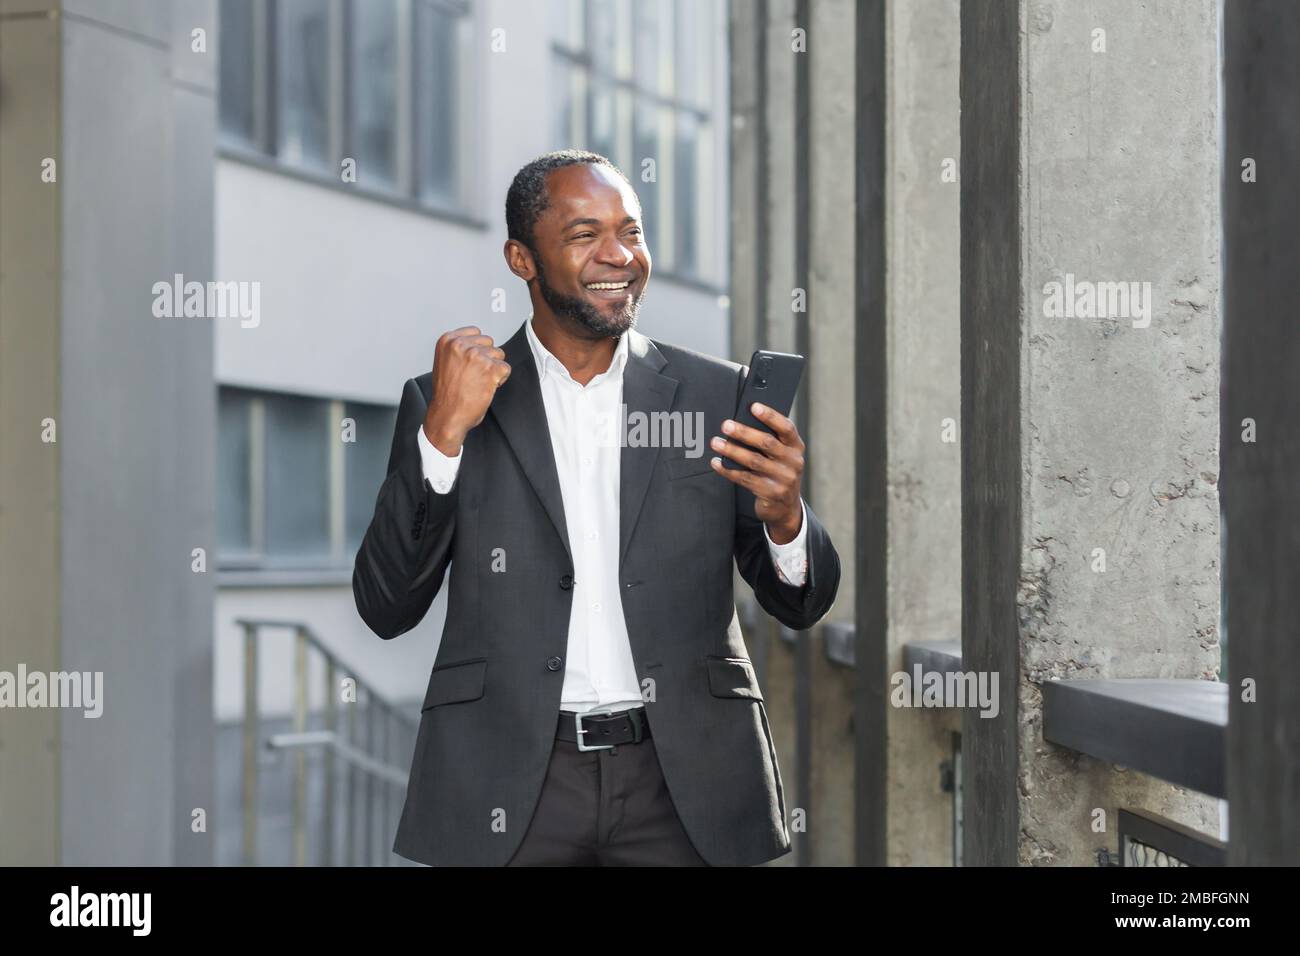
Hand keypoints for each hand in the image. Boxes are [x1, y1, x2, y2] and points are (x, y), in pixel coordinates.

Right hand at [423, 326, 510, 455]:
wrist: (447, 415)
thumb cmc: (447, 394)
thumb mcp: (444, 362)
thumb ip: (459, 350)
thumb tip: (476, 344)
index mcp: (448, 340)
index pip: (476, 333)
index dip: (477, 349)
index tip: (470, 362)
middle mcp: (461, 345)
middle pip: (489, 343)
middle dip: (486, 358)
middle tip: (473, 375)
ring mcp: (476, 356)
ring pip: (499, 355)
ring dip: (493, 369)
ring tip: (478, 382)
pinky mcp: (490, 369)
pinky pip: (505, 369)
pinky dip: (500, 380)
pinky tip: (486, 387)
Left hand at [708, 403, 804, 543]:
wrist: (786, 508)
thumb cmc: (779, 472)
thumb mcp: (782, 456)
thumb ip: (771, 441)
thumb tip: (742, 422)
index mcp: (796, 447)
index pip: (786, 428)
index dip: (770, 416)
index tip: (753, 406)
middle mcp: (793, 462)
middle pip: (767, 443)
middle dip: (744, 432)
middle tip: (726, 425)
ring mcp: (783, 479)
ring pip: (753, 461)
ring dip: (732, 450)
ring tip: (716, 442)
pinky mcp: (770, 493)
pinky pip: (745, 478)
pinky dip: (728, 470)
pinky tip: (717, 462)